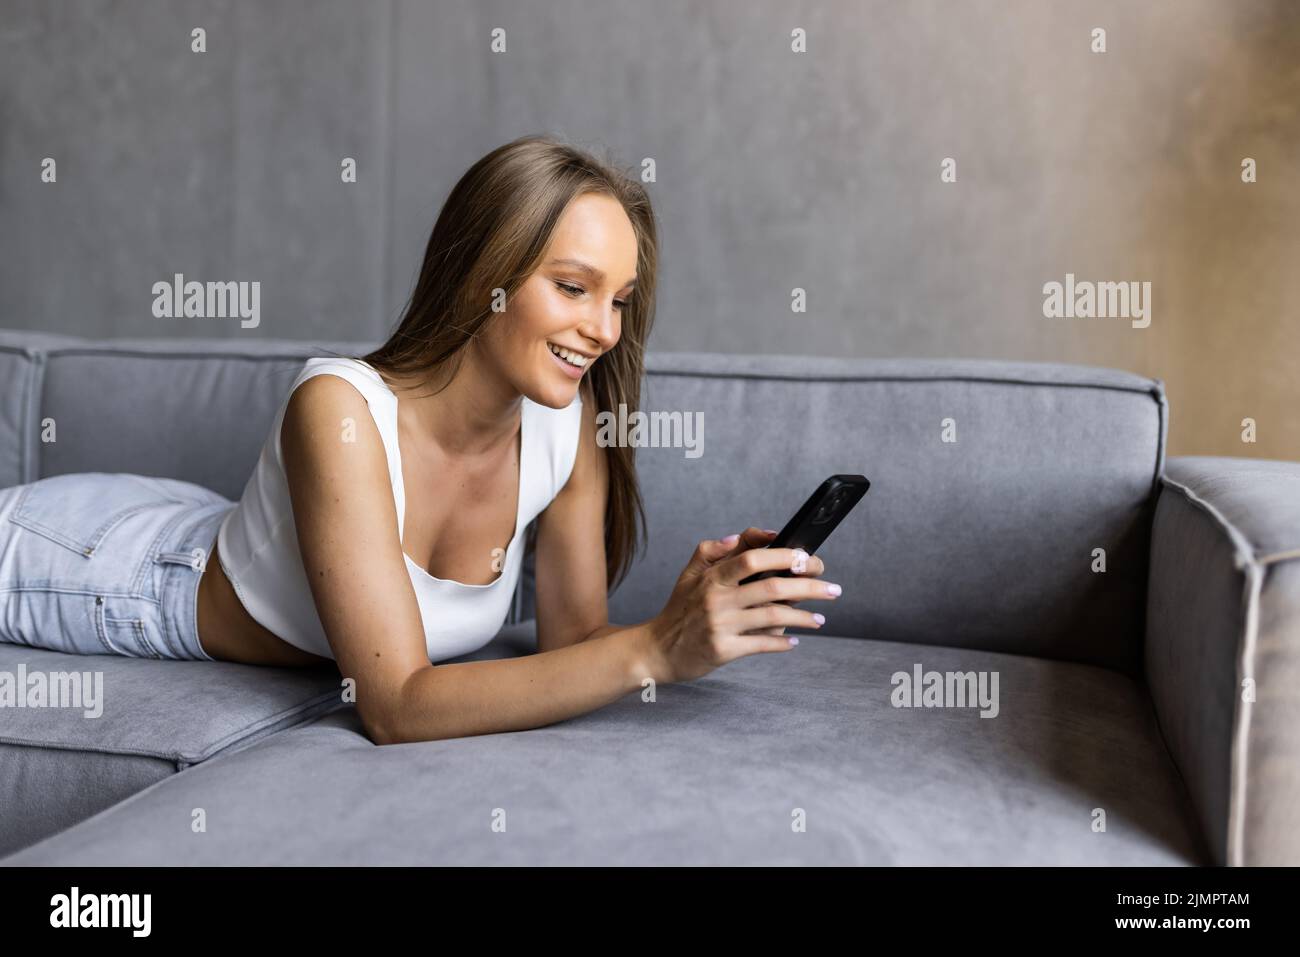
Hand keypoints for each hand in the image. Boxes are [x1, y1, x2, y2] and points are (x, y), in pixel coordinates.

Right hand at [642, 527, 840, 683]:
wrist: (657, 651)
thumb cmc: (679, 610)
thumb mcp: (689, 574)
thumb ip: (712, 551)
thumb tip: (740, 536)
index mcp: (712, 577)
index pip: (752, 558)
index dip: (783, 555)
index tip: (807, 558)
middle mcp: (716, 599)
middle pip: (772, 587)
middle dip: (808, 586)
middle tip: (833, 588)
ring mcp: (720, 625)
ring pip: (772, 617)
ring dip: (803, 617)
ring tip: (820, 618)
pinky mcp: (723, 651)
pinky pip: (761, 644)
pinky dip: (782, 643)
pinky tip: (795, 641)